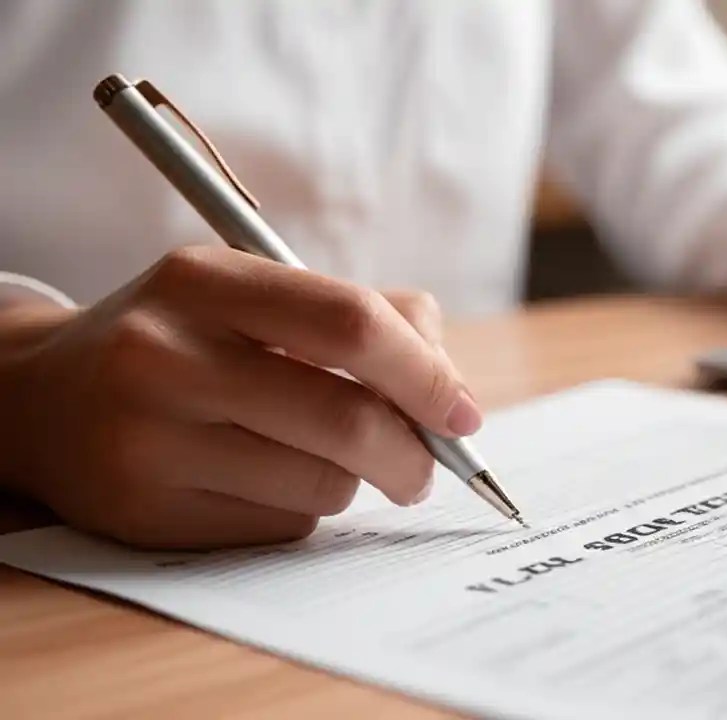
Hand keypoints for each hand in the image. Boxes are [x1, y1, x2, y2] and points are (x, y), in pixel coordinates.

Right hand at [0, 247, 479, 548]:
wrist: (42, 400)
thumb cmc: (184, 342)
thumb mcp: (252, 295)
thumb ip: (362, 316)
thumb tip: (452, 386)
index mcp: (206, 281)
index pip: (351, 323)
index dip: (426, 374)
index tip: (463, 414)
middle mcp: (166, 356)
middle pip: (346, 419)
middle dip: (413, 453)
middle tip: (425, 467)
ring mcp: (148, 439)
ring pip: (322, 484)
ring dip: (351, 482)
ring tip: (319, 459)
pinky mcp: (145, 513)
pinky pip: (280, 528)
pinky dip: (299, 512)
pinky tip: (259, 483)